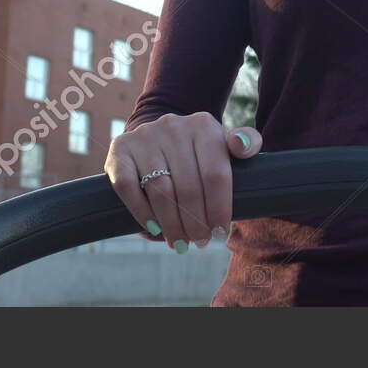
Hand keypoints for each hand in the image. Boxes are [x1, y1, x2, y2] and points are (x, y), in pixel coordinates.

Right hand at [104, 112, 262, 252]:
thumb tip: (244, 147)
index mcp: (204, 125)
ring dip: (171, 223)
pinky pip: (128, 187)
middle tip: (200, 242)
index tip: (220, 232)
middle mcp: (173, 125)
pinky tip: (154, 229)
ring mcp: (144, 136)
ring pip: (159, 190)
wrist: (158, 136)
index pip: (215, 173)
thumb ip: (247, 143)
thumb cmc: (198, 152)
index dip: (219, 208)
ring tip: (180, 242)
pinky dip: (141, 212)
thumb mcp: (223, 144)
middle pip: (188, 186)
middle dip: (196, 222)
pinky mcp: (120, 149)